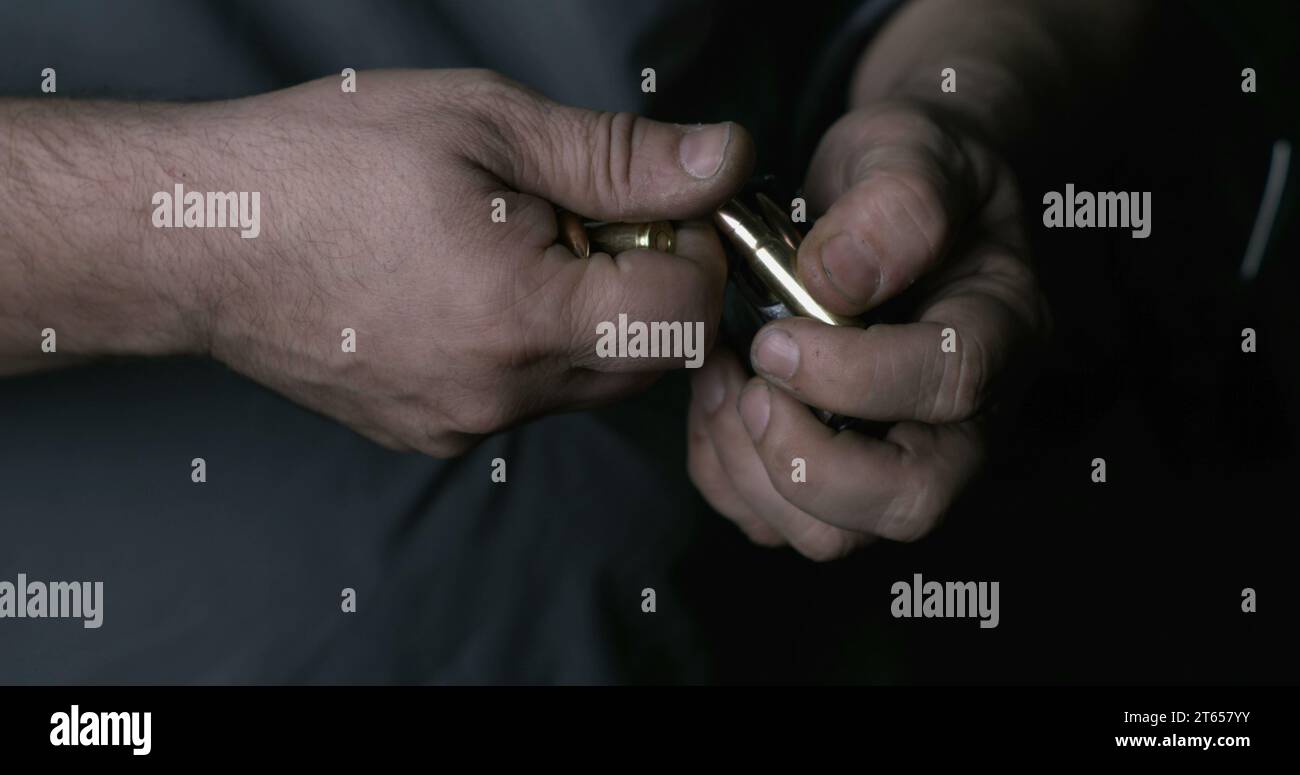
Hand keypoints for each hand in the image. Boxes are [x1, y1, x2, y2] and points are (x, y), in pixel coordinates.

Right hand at [190, 69, 752, 454]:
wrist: (198, 236)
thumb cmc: (326, 163)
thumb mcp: (484, 124)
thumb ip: (620, 155)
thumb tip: (723, 159)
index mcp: (525, 317)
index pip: (690, 313)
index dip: (695, 245)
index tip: (653, 202)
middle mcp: (503, 396)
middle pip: (655, 357)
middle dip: (651, 283)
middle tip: (581, 214)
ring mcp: (465, 426)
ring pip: (595, 381)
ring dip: (594, 317)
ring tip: (514, 247)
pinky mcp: (434, 435)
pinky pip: (531, 398)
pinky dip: (536, 347)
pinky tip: (472, 289)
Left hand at [688, 103, 1047, 558]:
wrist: (890, 198)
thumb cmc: (910, 173)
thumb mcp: (913, 150)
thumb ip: (896, 205)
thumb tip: (834, 282)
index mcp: (1000, 332)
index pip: (952, 385)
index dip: (857, 373)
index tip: (777, 335)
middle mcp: (964, 419)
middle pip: (909, 504)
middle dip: (809, 461)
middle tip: (752, 387)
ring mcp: (901, 457)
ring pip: (834, 534)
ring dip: (754, 472)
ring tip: (721, 381)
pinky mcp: (839, 475)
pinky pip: (776, 521)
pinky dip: (726, 475)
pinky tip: (714, 398)